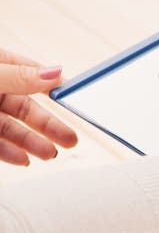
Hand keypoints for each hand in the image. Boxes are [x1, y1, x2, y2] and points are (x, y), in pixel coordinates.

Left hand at [0, 49, 77, 164]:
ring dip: (32, 142)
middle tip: (71, 138)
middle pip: (26, 108)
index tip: (76, 99)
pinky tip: (24, 159)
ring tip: (51, 154)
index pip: (32, 74)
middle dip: (49, 125)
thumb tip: (55, 73)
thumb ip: (18, 76)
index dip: (55, 87)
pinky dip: (8, 152)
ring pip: (11, 128)